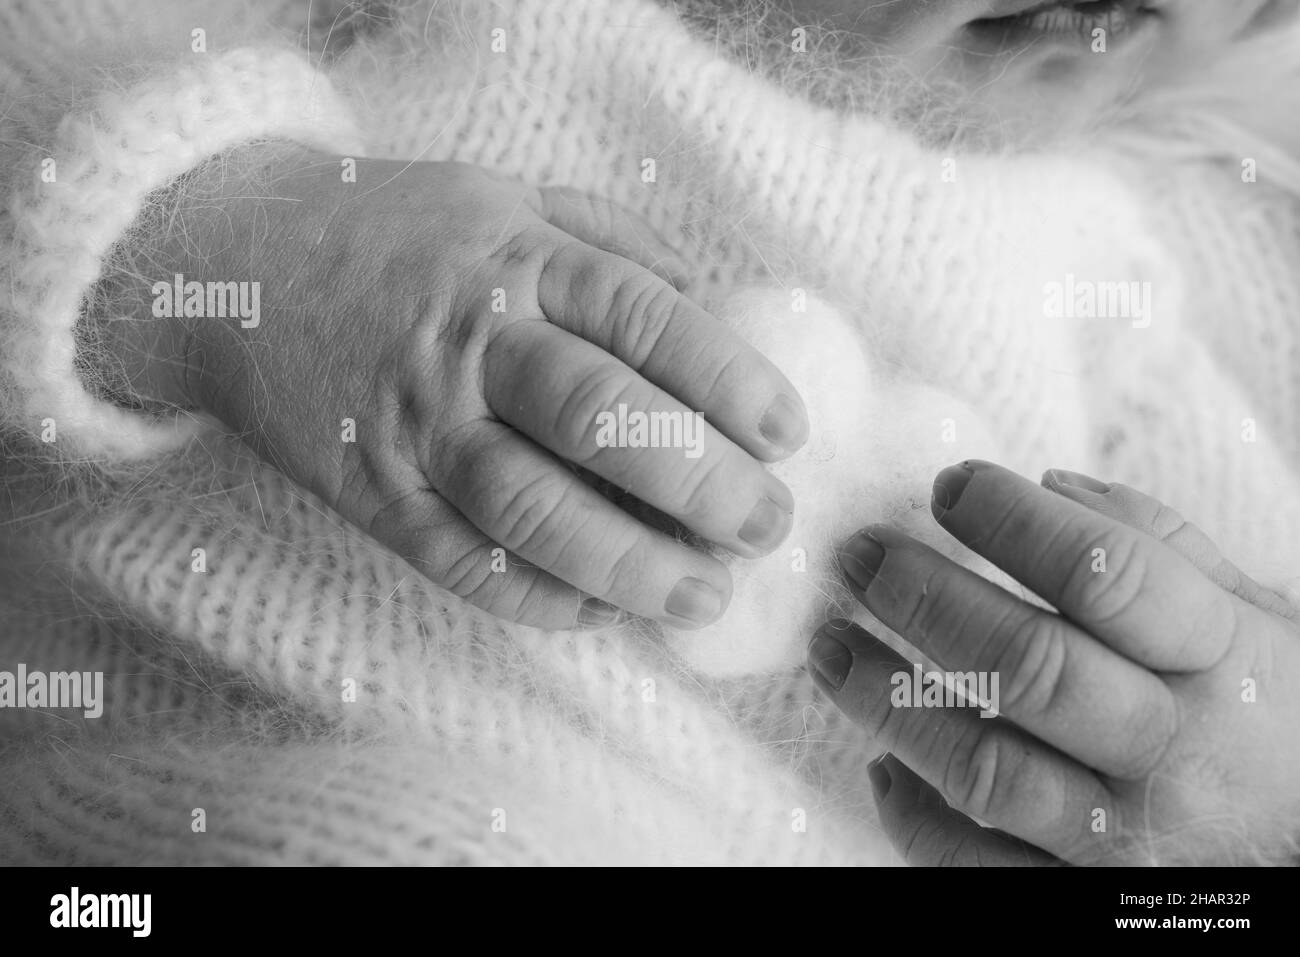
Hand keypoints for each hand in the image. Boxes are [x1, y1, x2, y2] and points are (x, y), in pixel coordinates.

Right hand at [102, 145, 808, 629]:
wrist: (241, 267)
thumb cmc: (403, 237)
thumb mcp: (510, 199)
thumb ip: (612, 242)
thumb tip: (709, 305)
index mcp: (518, 261)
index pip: (642, 319)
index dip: (726, 379)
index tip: (786, 433)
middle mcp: (470, 346)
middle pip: (597, 417)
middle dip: (697, 481)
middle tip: (767, 524)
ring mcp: (416, 427)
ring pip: (531, 507)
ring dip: (630, 562)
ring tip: (706, 594)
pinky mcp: (375, 496)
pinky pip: (462, 563)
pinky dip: (540, 600)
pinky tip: (607, 614)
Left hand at [807, 460, 1299, 864]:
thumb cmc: (1277, 715)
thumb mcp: (1257, 619)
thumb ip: (1164, 548)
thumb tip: (1048, 486)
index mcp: (1227, 663)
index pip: (1107, 575)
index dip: (1013, 522)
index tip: (951, 486)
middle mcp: (1177, 754)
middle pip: (1030, 667)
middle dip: (927, 601)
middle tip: (863, 557)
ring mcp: (1128, 842)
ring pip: (986, 769)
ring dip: (891, 702)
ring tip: (832, 648)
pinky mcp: (1084, 905)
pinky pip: (977, 869)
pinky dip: (916, 818)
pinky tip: (884, 764)